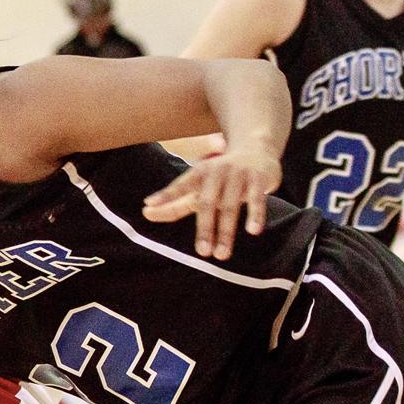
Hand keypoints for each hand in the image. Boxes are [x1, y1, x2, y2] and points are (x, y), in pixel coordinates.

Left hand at [144, 149, 280, 259]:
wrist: (256, 149)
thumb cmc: (220, 176)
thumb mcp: (198, 186)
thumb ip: (174, 201)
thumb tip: (145, 211)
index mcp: (198, 173)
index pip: (179, 186)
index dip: (165, 196)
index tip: (148, 208)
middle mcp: (216, 172)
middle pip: (206, 203)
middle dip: (205, 229)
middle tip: (202, 253)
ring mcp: (238, 175)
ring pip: (230, 206)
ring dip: (226, 232)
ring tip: (221, 254)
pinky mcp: (258, 179)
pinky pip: (256, 199)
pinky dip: (255, 215)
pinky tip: (253, 231)